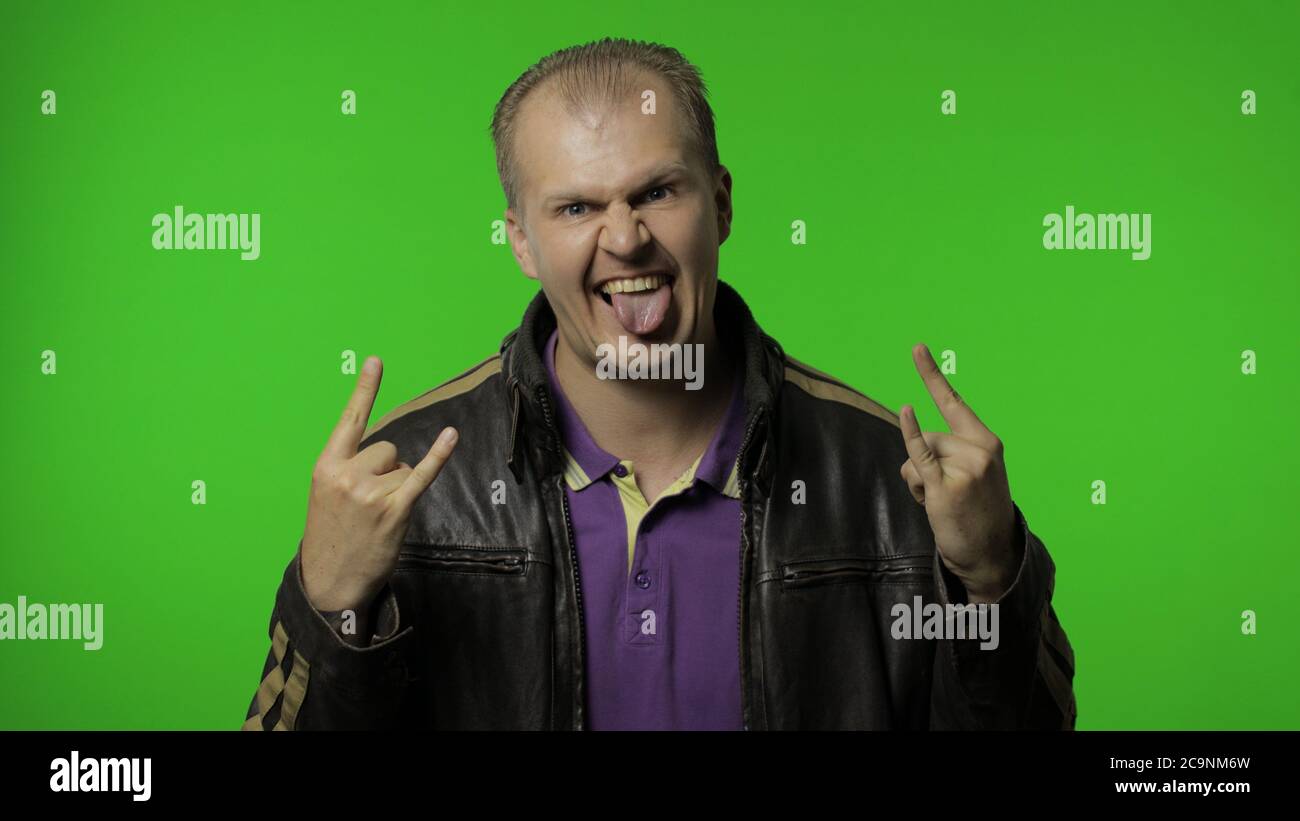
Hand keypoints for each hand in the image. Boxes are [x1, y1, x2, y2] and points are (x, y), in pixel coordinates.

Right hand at [300, 356, 458, 611]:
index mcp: (326, 467)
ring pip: (402, 466)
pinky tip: (451, 437)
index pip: (350, 421)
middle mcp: (348, 474)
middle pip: (387, 447)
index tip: (376, 361)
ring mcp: (371, 492)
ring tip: (379, 516)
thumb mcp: (327, 495)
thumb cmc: (332, 536)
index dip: (365, 390)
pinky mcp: (395, 510)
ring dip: (398, 486)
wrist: (329, 583)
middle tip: (369, 505)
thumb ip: (349, 468)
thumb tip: (388, 456)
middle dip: (386, 471)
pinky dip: (438, 456)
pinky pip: (421, 475)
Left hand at [898, 343, 1017, 602]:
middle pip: (928, 436)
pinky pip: (920, 456)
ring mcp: (965, 468)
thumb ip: (949, 451)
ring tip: (940, 501)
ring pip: (918, 454)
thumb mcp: (974, 474)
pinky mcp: (947, 487)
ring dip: (918, 479)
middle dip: (924, 463)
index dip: (932, 374)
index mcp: (987, 442)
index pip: (953, 402)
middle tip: (944, 492)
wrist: (990, 553)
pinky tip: (905, 411)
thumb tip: (915, 439)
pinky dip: (910, 434)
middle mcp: (979, 450)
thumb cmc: (975, 511)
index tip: (917, 348)